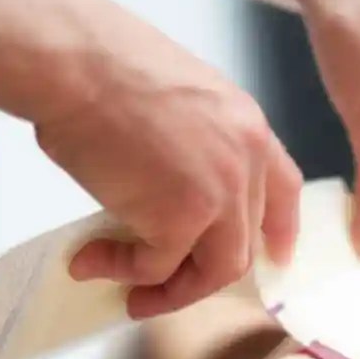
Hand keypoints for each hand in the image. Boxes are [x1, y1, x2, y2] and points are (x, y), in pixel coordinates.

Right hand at [33, 16, 301, 318]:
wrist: (75, 63)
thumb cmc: (103, 67)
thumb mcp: (175, 102)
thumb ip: (189, 149)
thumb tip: (160, 197)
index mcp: (247, 125)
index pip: (284, 189)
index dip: (278, 230)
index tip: (274, 257)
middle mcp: (246, 162)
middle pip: (243, 242)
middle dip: (204, 275)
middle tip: (163, 288)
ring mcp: (220, 193)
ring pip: (213, 269)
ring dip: (171, 290)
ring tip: (131, 295)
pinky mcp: (181, 220)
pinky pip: (157, 266)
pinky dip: (123, 271)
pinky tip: (90, 259)